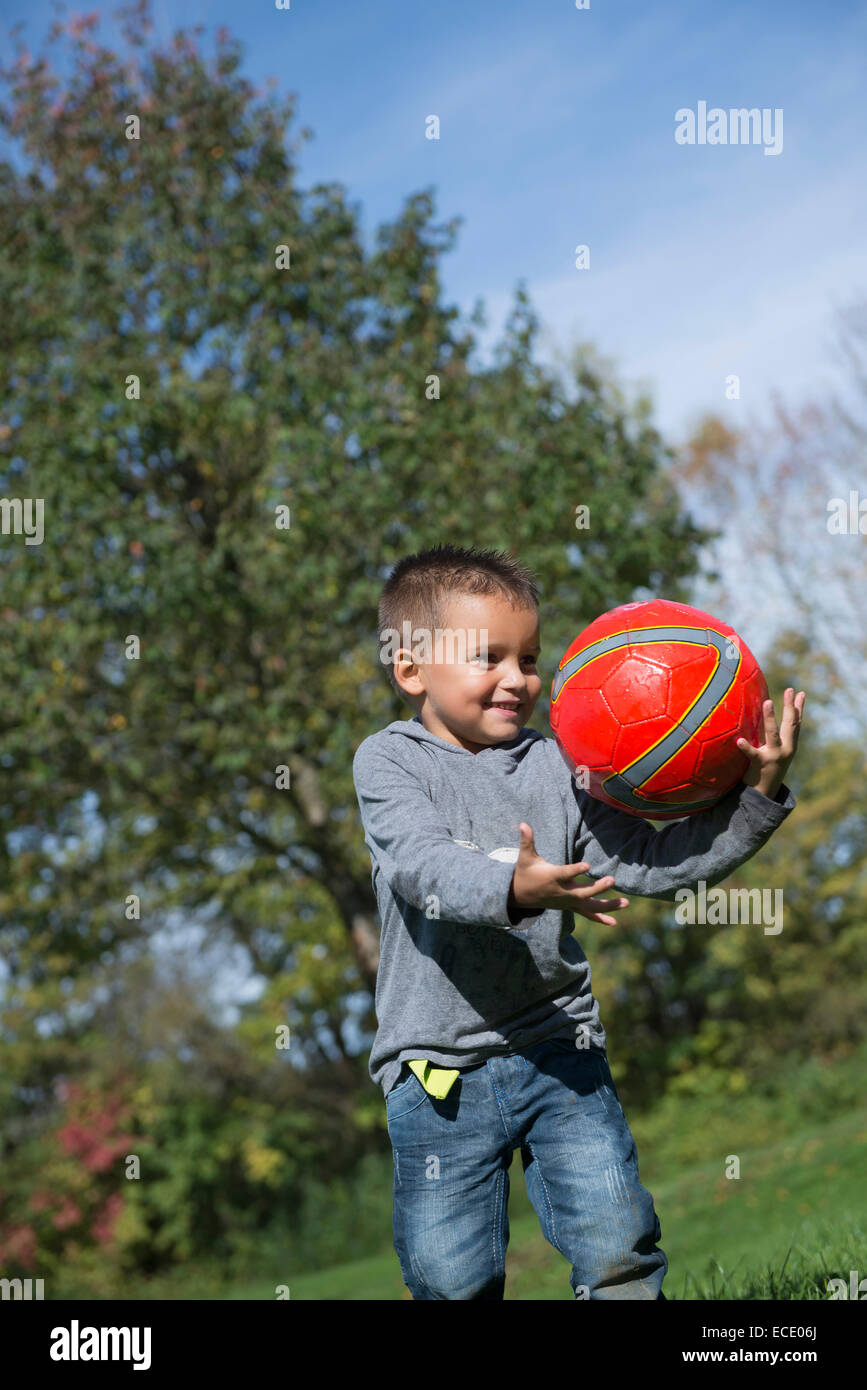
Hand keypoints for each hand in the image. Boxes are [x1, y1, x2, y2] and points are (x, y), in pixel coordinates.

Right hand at [508, 822, 628, 924]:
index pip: (565, 874)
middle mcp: (561, 892)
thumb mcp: (525, 857)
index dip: (576, 870)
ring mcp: (567, 901)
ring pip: (588, 906)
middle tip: (612, 880)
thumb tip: (523, 824)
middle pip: (581, 893)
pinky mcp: (570, 906)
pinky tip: (614, 923)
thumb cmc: (524, 872)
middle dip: (597, 888)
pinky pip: (587, 913)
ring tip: (626, 903)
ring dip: (608, 906)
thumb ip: (527, 841)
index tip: (588, 865)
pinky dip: (600, 918)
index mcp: (552, 877)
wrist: (519, 896)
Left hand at [736, 687, 804, 798]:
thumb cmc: (769, 768)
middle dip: (790, 706)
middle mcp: (785, 750)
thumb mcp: (777, 752)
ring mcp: (774, 756)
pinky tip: (739, 741)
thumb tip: (773, 720)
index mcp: (790, 746)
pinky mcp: (760, 764)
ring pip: (773, 734)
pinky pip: (752, 754)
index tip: (801, 693)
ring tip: (767, 702)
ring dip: (770, 717)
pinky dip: (746, 747)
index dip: (799, 708)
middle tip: (789, 690)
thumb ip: (777, 737)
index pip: (796, 724)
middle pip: (790, 724)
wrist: (764, 793)